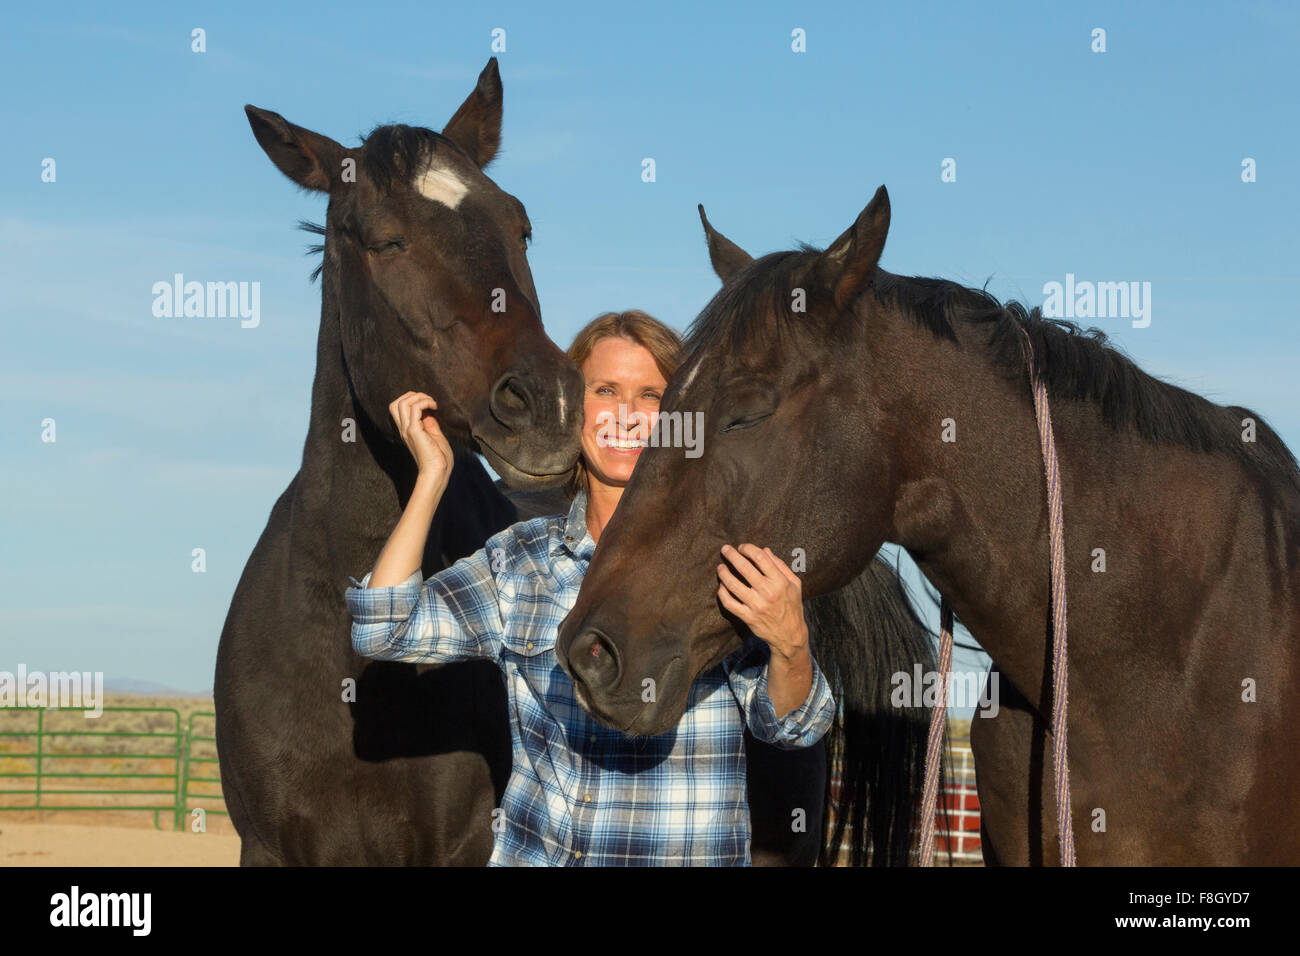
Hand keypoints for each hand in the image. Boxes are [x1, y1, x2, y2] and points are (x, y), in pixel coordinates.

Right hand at [389, 392, 452, 485]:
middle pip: (395, 403)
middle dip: (412, 395)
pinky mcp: (414, 431)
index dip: (412, 400)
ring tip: (433, 403)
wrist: (437, 472)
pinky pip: (415, 408)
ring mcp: (407, 430)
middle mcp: (404, 429)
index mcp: (407, 431)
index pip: (398, 408)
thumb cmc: (439, 459)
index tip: (429, 405)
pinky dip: (425, 402)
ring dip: (419, 397)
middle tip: (429, 400)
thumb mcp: (435, 437)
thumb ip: (430, 424)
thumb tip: (430, 412)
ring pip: (403, 402)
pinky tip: (435, 407)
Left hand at [716, 544, 808, 660]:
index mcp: (780, 582)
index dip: (748, 549)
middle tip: (725, 549)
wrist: (790, 635)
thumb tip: (765, 549)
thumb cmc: (792, 606)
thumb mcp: (794, 584)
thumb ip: (780, 565)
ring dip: (724, 573)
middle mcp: (768, 592)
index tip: (741, 547)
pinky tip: (721, 586)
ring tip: (720, 567)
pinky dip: (722, 593)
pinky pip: (730, 603)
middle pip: (744, 568)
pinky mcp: (748, 617)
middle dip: (732, 555)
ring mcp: (757, 605)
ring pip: (733, 585)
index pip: (760, 558)